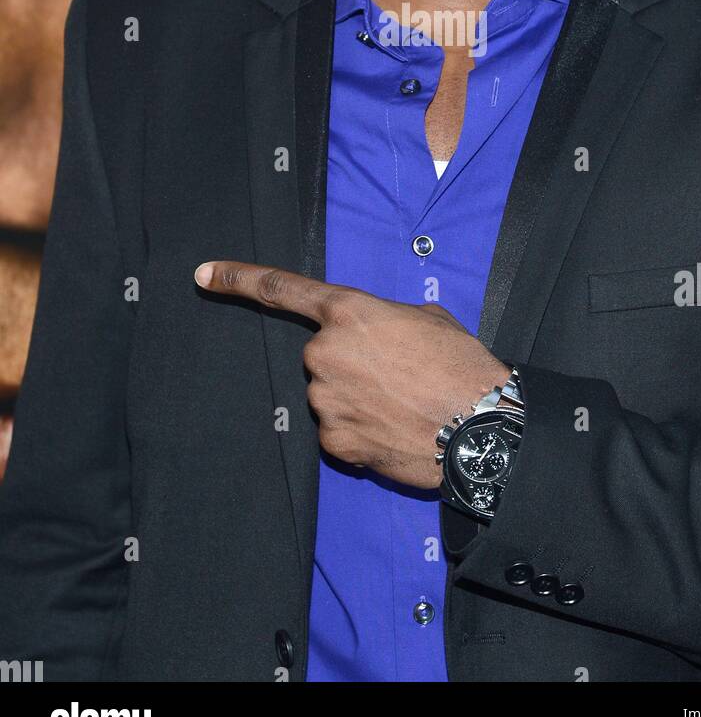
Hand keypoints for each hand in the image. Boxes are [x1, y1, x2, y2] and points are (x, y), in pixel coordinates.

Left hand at [194, 260, 509, 488]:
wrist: (481, 426)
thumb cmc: (460, 366)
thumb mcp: (425, 320)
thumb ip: (383, 320)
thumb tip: (375, 339)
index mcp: (349, 312)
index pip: (282, 289)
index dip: (238, 278)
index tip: (203, 274)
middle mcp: (326, 352)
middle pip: (322, 355)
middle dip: (351, 363)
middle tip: (398, 374)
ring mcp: (325, 400)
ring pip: (330, 394)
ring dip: (357, 398)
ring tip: (404, 403)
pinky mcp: (334, 442)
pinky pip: (338, 431)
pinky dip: (361, 431)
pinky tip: (394, 429)